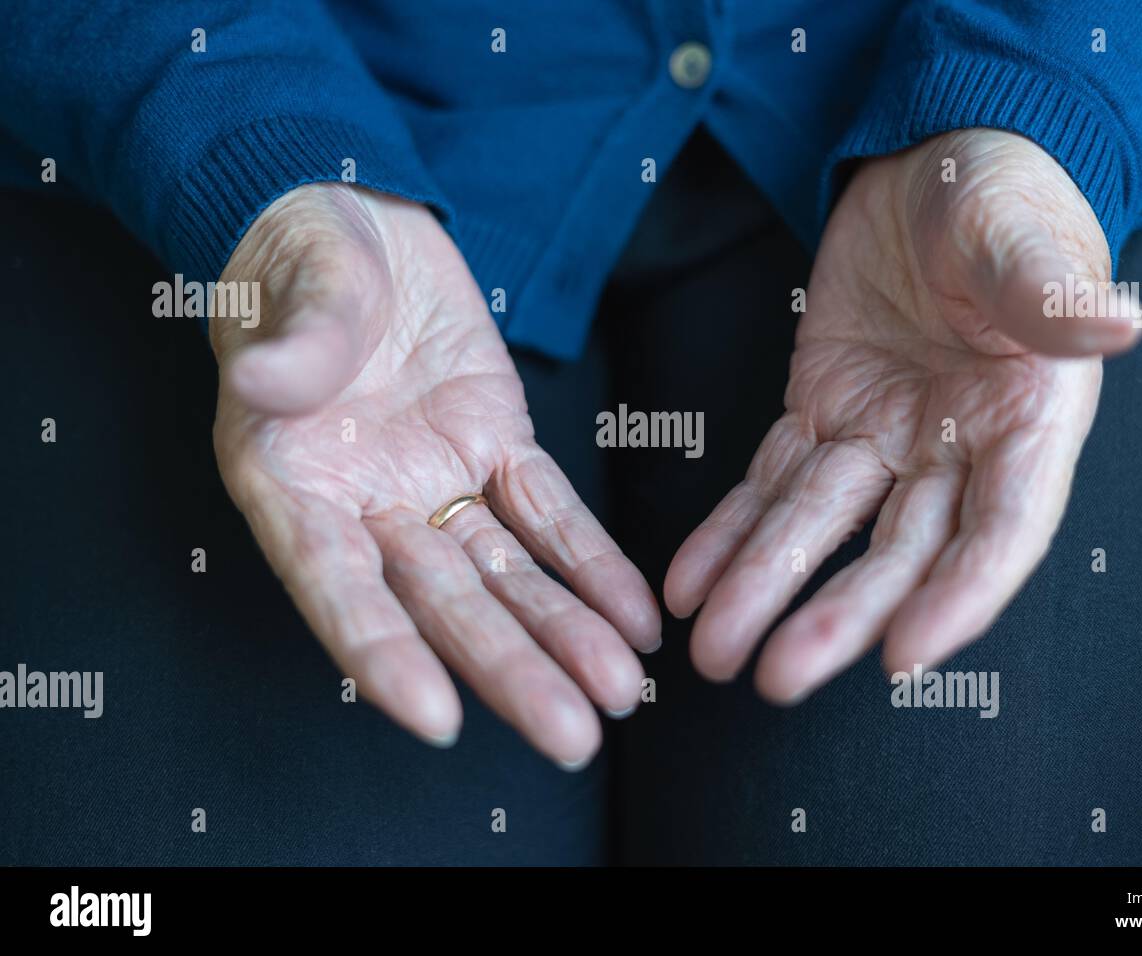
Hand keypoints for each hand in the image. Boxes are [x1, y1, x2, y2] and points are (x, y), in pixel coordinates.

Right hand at [210, 183, 658, 765]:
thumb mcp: (299, 284)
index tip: (434, 716)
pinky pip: (547, 512)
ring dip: (564, 633)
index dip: (378, 651)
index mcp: (292, 479)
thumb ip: (295, 343)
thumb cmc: (305, 252)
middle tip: (571, 736)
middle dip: (507, 669)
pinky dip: (590, 562)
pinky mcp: (495, 444)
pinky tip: (634, 616)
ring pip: (505, 574)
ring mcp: (436, 480)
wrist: (359, 217)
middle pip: (441, 603)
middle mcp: (366, 502)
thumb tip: (264, 382)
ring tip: (622, 693)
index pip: (334, 582)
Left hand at [665, 129, 1141, 701]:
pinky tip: (691, 585)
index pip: (1000, 529)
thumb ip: (1051, 291)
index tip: (905, 655)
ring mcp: (881, 438)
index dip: (958, 597)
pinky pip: (769, 483)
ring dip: (765, 588)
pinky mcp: (820, 412)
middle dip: (837, 616)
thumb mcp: (1023, 235)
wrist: (932, 168)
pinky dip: (729, 533)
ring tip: (714, 650)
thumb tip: (1111, 326)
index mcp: (1028, 422)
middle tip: (779, 675)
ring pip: (820, 528)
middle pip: (895, 552)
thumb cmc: (1000, 198)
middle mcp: (955, 449)